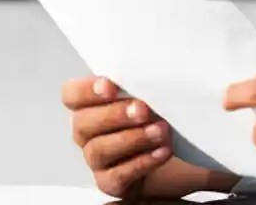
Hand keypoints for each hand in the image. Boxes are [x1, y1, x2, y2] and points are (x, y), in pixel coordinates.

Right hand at [62, 76, 239, 198]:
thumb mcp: (159, 96)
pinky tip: (163, 152)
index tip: (111, 86)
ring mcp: (97, 159)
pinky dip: (141, 162)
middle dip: (114, 114)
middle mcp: (88, 132)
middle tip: (143, 109)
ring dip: (131, 138)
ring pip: (99, 149)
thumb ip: (157, 83)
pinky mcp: (110, 182)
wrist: (174, 157)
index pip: (72, 95)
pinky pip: (118, 175)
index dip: (86, 90)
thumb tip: (184, 72)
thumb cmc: (160, 118)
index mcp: (91, 105)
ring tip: (160, 130)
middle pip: (83, 122)